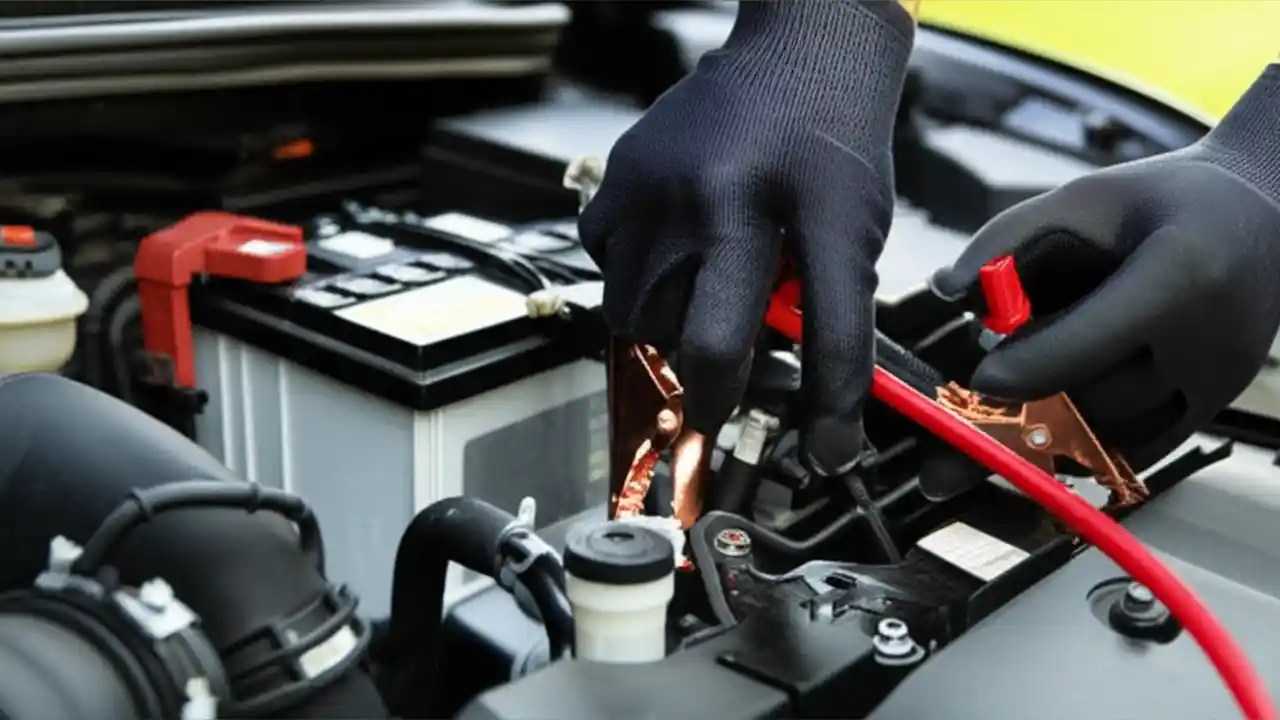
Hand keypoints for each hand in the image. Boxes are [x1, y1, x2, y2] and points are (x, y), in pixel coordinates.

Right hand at [579, 1, 914, 474]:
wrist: (800, 53)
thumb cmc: (834, 144)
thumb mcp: (854, 237)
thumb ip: (836, 332)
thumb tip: (830, 434)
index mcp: (748, 211)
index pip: (731, 343)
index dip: (753, 402)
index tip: (772, 436)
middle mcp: (682, 198)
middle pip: (668, 337)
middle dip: (705, 360)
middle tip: (742, 345)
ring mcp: (640, 185)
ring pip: (629, 309)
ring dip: (671, 323)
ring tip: (714, 290)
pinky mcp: (618, 175)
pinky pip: (606, 262)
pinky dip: (639, 278)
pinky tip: (681, 254)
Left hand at [932, 66, 1279, 470]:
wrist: (1265, 213)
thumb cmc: (1160, 200)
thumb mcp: (1084, 198)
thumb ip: (1008, 237)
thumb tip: (944, 289)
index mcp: (1179, 274)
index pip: (1088, 344)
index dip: (1026, 370)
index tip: (979, 380)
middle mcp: (1209, 339)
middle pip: (1093, 398)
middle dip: (1028, 402)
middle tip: (975, 402)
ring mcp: (1217, 382)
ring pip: (1110, 433)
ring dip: (1051, 424)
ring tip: (1014, 403)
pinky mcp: (1215, 408)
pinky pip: (1136, 451)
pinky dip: (1085, 443)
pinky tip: (1051, 420)